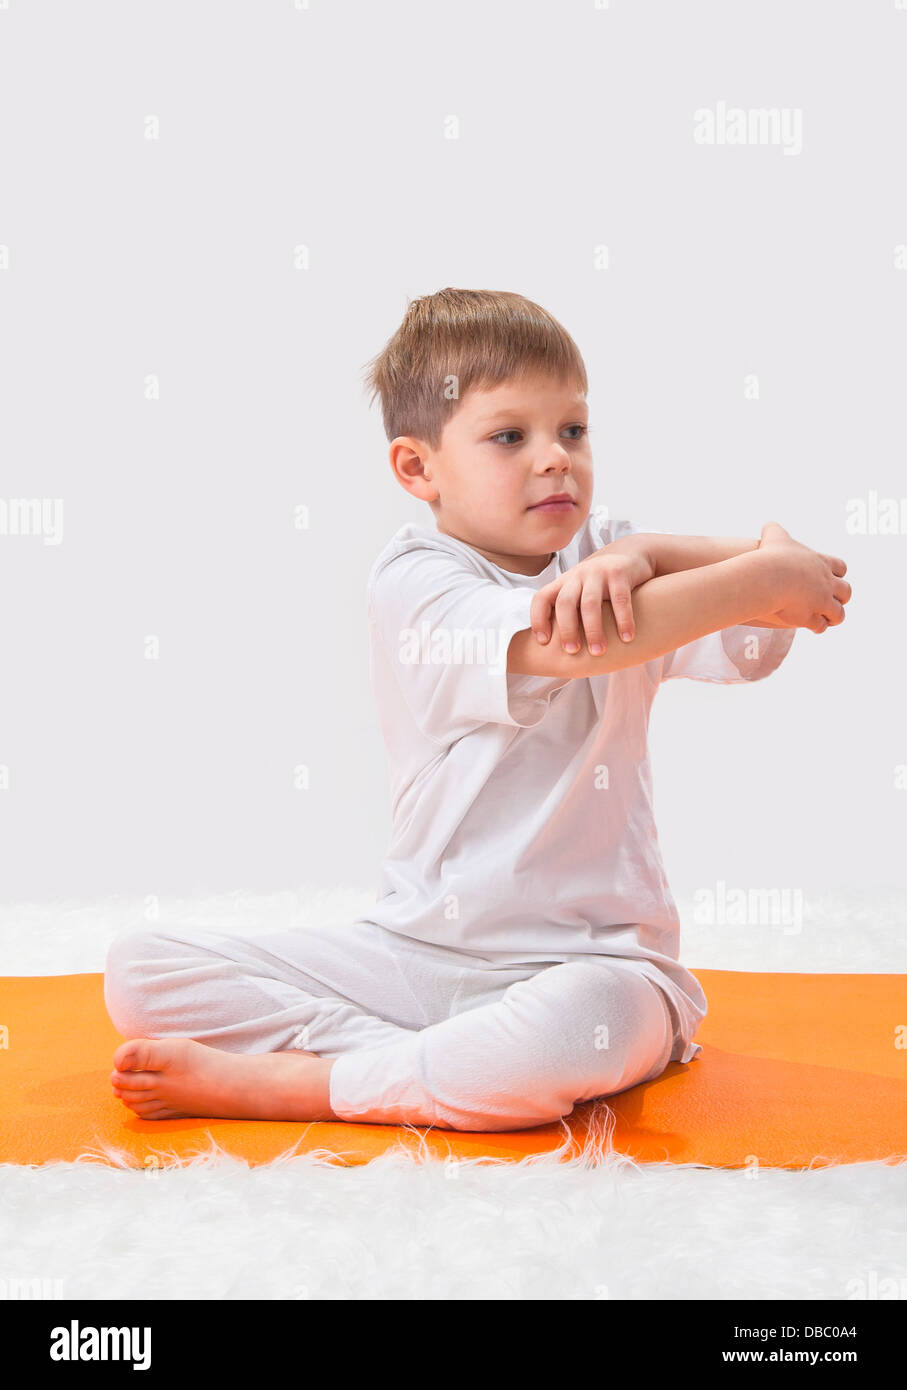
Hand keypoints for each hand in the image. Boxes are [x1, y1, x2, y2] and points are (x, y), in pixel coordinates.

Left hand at [529, 536, 655, 653]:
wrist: (631, 554)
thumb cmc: (601, 584)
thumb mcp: (580, 591)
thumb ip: (568, 610)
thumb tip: (551, 647)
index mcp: (563, 582)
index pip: (542, 598)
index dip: (538, 619)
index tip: (544, 642)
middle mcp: (577, 576)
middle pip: (565, 603)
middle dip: (567, 629)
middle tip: (572, 651)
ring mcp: (598, 573)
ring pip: (590, 603)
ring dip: (593, 630)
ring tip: (598, 651)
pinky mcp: (620, 572)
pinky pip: (620, 599)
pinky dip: (623, 620)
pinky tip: (627, 637)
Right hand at [743, 522, 851, 632]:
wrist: (769, 577)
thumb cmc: (771, 555)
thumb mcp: (773, 536)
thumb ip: (773, 530)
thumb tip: (767, 525)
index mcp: (821, 563)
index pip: (840, 567)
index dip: (838, 572)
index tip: (832, 576)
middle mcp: (826, 583)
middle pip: (845, 590)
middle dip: (841, 596)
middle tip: (834, 599)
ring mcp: (821, 601)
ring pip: (838, 612)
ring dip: (834, 616)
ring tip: (828, 618)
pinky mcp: (809, 617)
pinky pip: (820, 625)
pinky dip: (818, 627)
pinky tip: (813, 627)